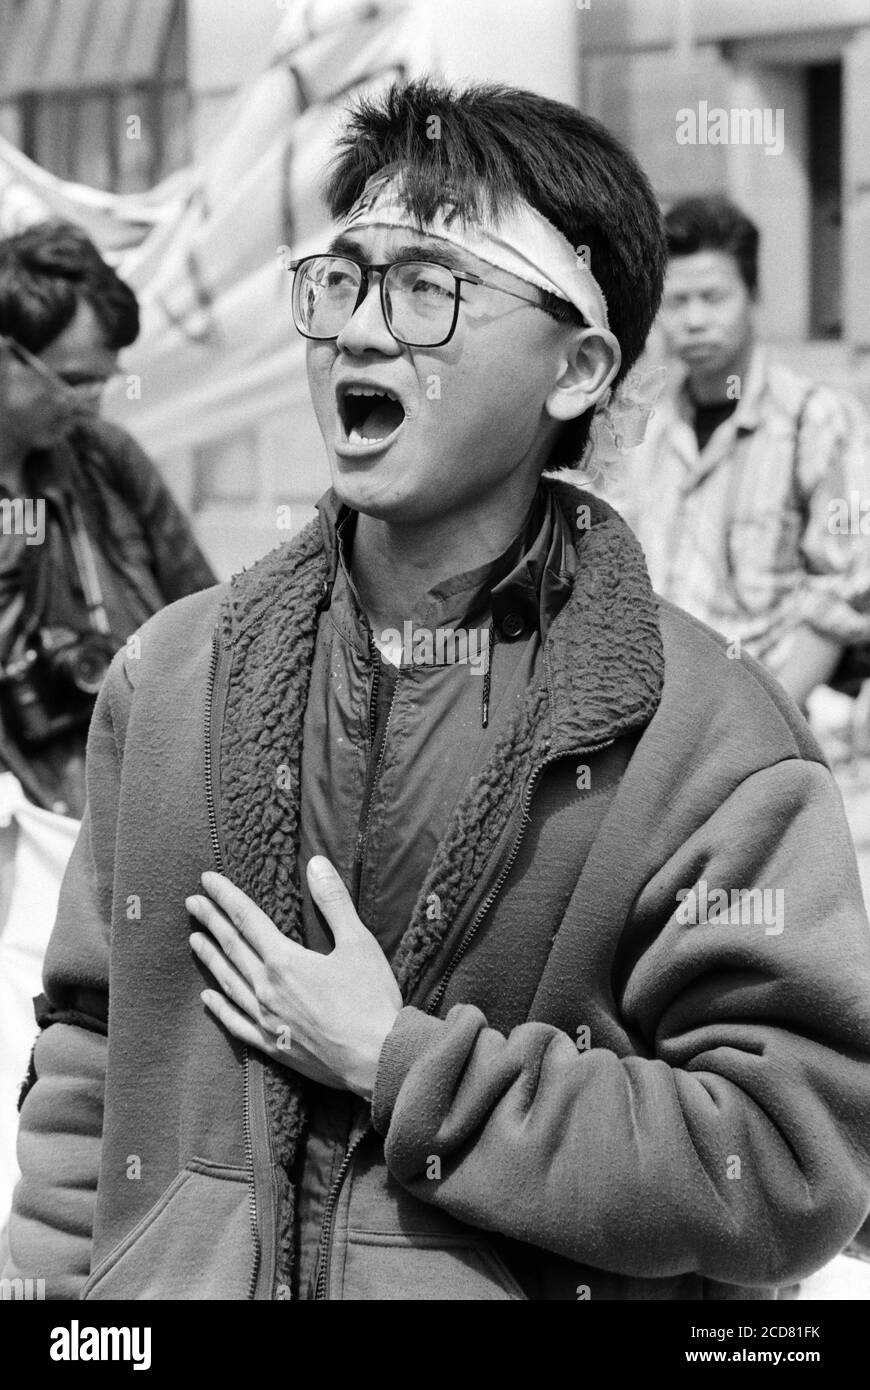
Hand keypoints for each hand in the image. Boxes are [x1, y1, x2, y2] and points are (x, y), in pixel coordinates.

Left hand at [186, 858, 401, 1099]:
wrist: (378, 1059)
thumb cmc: (371, 1000)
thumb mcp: (358, 943)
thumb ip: (334, 902)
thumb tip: (316, 863)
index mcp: (284, 961)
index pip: (247, 919)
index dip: (226, 897)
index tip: (206, 880)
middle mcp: (266, 989)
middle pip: (231, 947)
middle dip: (211, 921)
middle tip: (192, 903)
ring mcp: (266, 1019)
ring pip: (228, 982)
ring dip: (210, 958)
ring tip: (194, 940)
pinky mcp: (272, 1045)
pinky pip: (235, 1023)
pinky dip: (219, 1008)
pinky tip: (208, 998)